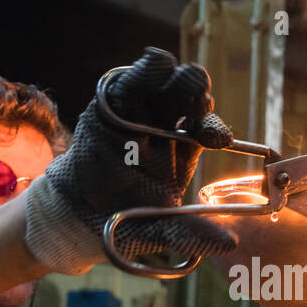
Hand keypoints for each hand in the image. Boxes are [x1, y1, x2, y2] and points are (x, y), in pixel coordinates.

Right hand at [24, 47, 236, 273]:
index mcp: (183, 150)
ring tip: (179, 77)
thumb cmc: (123, 222)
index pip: (205, 130)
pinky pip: (130, 81)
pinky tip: (156, 62)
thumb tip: (230, 245)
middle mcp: (165, 126)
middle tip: (200, 99)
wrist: (76, 214)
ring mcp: (138, 112)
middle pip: (188, 100)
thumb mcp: (157, 233)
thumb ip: (189, 234)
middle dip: (195, 94)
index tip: (218, 137)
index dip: (213, 129)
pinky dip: (146, 70)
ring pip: (164, 84)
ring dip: (175, 77)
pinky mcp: (111, 103)